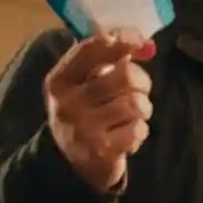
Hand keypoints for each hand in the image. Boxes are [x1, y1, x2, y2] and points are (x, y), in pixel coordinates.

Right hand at [44, 29, 154, 191]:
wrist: (72, 163)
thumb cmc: (86, 111)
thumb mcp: (83, 83)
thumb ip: (107, 59)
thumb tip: (143, 41)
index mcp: (60, 80)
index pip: (92, 48)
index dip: (122, 39)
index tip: (140, 40)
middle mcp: (67, 103)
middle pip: (125, 76)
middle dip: (142, 81)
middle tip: (139, 89)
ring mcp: (83, 128)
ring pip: (135, 104)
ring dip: (143, 109)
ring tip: (132, 115)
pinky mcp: (101, 150)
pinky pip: (138, 130)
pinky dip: (140, 131)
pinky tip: (126, 135)